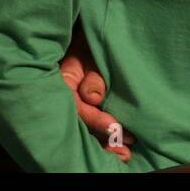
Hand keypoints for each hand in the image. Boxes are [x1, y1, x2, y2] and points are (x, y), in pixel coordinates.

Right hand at [61, 29, 132, 161]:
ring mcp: (79, 104)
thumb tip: (94, 97)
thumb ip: (92, 74)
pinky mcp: (91, 107)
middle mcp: (68, 98)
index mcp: (64, 83)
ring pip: (90, 129)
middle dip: (103, 140)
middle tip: (124, 151)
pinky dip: (109, 137)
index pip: (78, 108)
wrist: (92, 36)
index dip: (96, 120)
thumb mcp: (90, 53)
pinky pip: (97, 125)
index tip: (115, 127)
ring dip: (107, 143)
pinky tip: (122, 148)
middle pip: (82, 125)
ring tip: (126, 154)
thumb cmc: (92, 42)